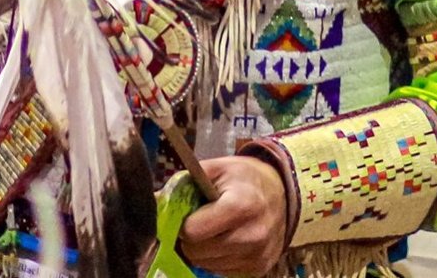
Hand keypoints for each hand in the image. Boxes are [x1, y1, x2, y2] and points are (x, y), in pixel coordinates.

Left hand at [179, 155, 288, 275]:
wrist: (282, 193)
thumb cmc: (245, 179)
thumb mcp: (218, 169)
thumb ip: (184, 183)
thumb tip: (153, 202)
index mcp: (240, 206)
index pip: (192, 231)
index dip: (185, 223)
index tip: (190, 214)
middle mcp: (251, 236)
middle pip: (196, 252)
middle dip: (191, 238)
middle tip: (200, 223)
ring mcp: (256, 256)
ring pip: (206, 265)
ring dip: (204, 250)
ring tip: (216, 230)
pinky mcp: (258, 269)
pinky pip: (221, 271)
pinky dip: (218, 259)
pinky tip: (228, 241)